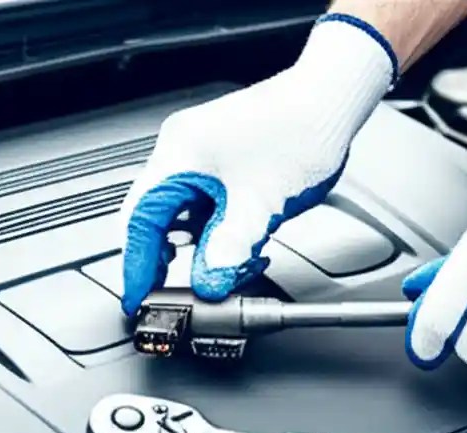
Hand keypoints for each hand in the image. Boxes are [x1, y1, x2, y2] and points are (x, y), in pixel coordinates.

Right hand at [116, 14, 398, 315]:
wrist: (330, 100)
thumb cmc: (301, 131)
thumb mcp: (260, 207)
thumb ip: (228, 251)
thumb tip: (207, 285)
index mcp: (179, 156)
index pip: (140, 222)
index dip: (136, 266)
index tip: (136, 298)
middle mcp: (182, 148)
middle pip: (152, 217)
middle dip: (160, 258)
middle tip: (168, 292)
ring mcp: (200, 149)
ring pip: (179, 211)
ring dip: (191, 244)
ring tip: (211, 269)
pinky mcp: (220, 154)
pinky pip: (200, 199)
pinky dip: (209, 227)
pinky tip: (231, 242)